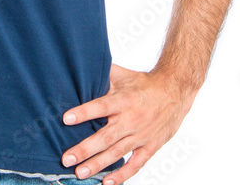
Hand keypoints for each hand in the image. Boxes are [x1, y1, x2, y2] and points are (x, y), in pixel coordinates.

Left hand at [59, 64, 195, 183]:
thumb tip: (81, 66)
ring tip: (80, 173)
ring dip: (97, 165)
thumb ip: (102, 74)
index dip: (83, 113)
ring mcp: (140, 136)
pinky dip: (122, 175)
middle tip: (66, 159)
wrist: (174, 92)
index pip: (100, 107)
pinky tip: (107, 182)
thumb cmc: (143, 83)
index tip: (66, 119)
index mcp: (122, 100)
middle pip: (104, 137)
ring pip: (116, 153)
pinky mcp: (149, 147)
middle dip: (84, 149)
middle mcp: (130, 120)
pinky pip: (135, 164)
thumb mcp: (122, 74)